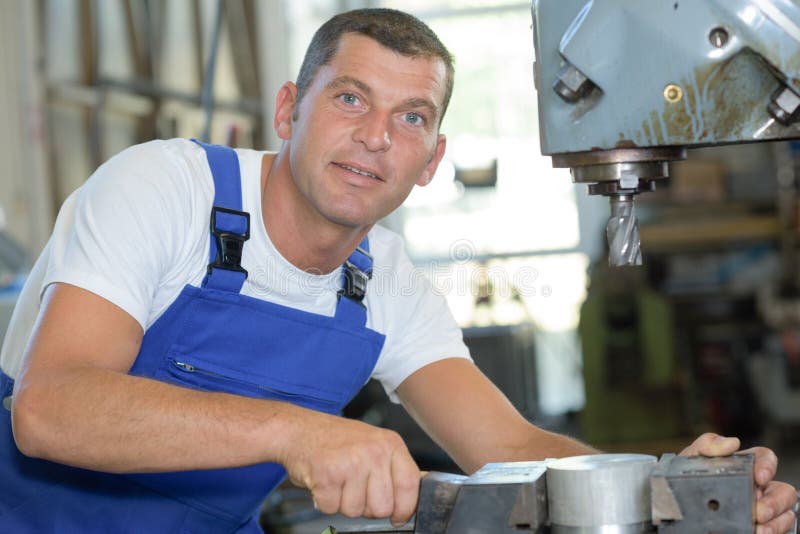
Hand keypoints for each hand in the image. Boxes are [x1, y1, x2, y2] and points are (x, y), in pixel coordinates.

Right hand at [278, 413, 419, 526]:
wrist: (298, 430)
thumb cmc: (336, 440)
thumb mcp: (374, 444)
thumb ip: (395, 467)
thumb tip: (420, 489)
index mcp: (390, 443)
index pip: (411, 484)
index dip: (405, 507)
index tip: (398, 516)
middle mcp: (374, 451)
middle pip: (383, 507)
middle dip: (367, 507)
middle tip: (354, 489)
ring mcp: (351, 462)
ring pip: (356, 511)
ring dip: (343, 503)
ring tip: (338, 481)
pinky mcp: (328, 474)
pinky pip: (332, 508)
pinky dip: (324, 502)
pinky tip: (323, 481)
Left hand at [681, 433, 796, 533]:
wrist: (670, 510)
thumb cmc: (681, 483)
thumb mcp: (689, 460)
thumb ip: (706, 445)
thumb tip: (732, 442)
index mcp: (741, 467)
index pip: (764, 458)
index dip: (768, 465)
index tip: (759, 477)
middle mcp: (754, 488)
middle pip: (782, 489)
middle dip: (774, 501)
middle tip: (758, 511)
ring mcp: (759, 509)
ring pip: (785, 512)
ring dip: (776, 520)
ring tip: (758, 527)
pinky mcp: (757, 526)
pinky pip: (778, 529)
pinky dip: (772, 531)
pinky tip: (756, 532)